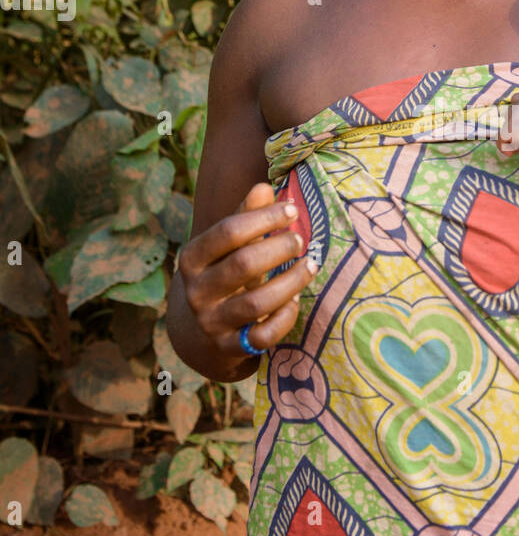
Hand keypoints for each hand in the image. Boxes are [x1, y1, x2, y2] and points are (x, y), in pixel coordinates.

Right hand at [176, 182, 316, 363]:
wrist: (202, 334)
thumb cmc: (224, 276)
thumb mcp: (228, 247)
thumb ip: (245, 217)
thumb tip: (263, 187)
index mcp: (192, 258)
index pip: (228, 231)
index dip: (264, 218)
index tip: (292, 210)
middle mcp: (196, 291)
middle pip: (244, 264)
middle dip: (279, 249)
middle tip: (302, 240)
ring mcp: (211, 322)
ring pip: (257, 303)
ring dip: (291, 282)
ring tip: (310, 266)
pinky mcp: (229, 348)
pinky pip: (263, 335)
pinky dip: (285, 317)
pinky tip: (296, 301)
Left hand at [497, 91, 518, 156]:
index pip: (516, 99)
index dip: (516, 112)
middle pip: (510, 118)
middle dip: (518, 132)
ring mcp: (514, 116)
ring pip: (507, 130)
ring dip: (515, 142)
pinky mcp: (511, 128)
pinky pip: (501, 139)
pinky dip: (504, 147)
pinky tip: (511, 154)